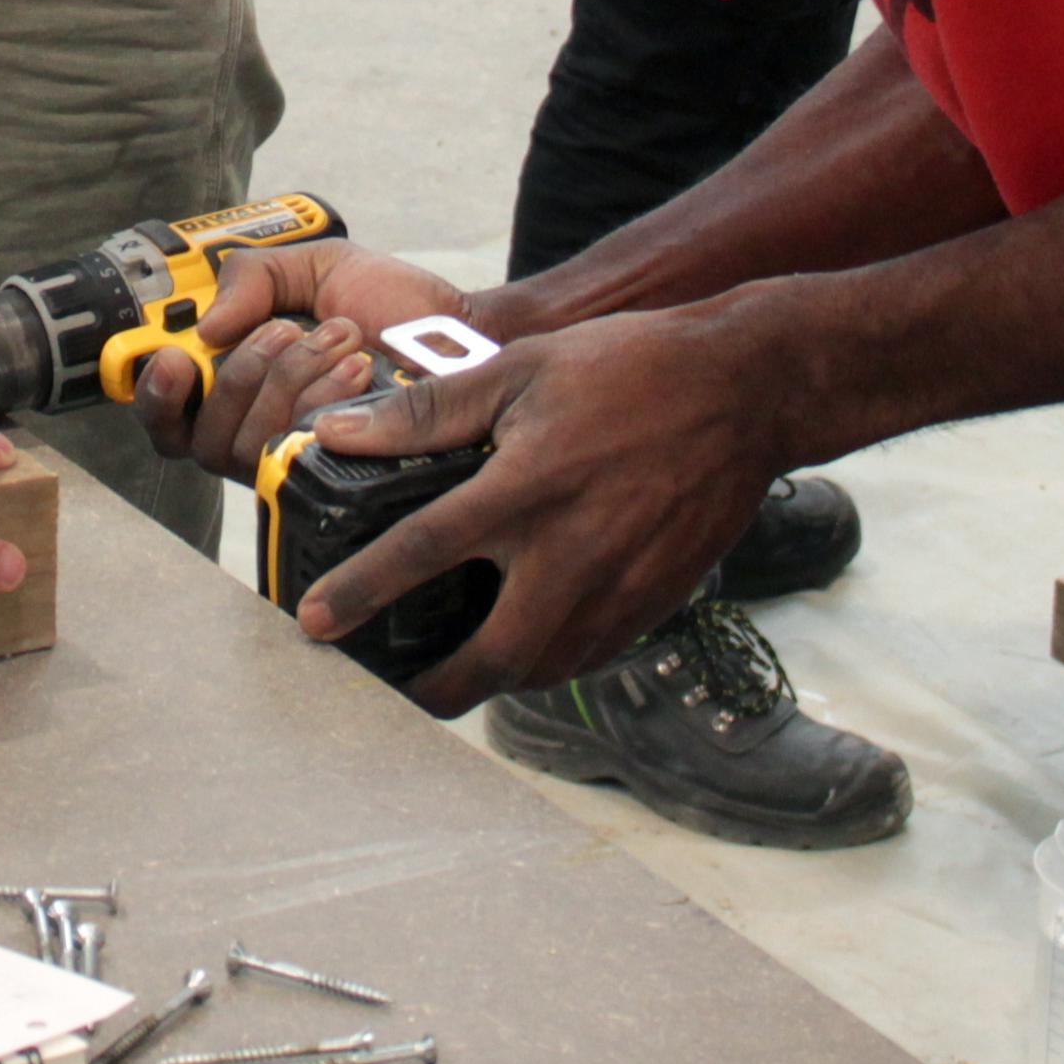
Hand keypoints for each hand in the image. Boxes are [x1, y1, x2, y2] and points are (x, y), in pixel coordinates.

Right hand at [132, 239, 495, 481]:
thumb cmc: (388, 302)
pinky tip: (357, 371)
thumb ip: (250, 278)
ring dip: (287, 379)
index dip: (155, 395)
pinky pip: (295, 455)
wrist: (460, 330)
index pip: (165, 414)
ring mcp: (293, 460)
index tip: (178, 359)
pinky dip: (320, 403)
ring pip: (244, 445)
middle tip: (286, 330)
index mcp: (234, 383)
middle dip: (239, 374)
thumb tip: (207, 327)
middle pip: (198, 437)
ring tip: (338, 339)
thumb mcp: (310, 266)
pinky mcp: (332, 478)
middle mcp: (254, 431)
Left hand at [279, 306, 797, 717]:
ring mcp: (619, 586)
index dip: (361, 592)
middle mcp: (571, 551)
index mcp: (525, 488)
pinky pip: (589, 656)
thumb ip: (428, 410)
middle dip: (434, 691)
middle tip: (392, 694)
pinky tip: (524, 644)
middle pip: (491, 658)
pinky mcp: (655, 601)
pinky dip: (548, 663)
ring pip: (542, 669)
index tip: (318, 622)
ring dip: (491, 681)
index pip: (422, 551)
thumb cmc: (629, 369)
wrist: (746, 391)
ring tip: (451, 673)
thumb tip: (339, 432)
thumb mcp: (519, 369)